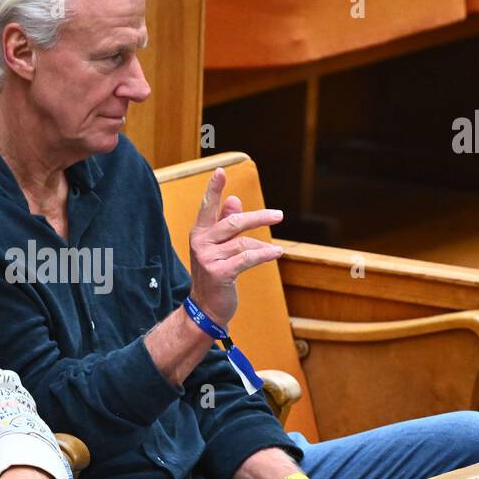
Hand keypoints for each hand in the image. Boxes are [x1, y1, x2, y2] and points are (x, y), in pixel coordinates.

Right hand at [188, 167, 283, 326]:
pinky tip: (277, 252)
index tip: (220, 171)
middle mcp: (200, 243)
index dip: (214, 189)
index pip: (207, 207)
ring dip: (262, 247)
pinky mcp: (219, 273)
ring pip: (243, 243)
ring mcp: (208, 258)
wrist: (206, 307)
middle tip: (278, 215)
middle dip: (258, 218)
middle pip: (232, 222)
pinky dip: (264, 254)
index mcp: (199, 233)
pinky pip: (247, 258)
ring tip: (273, 251)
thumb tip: (234, 199)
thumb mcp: (219, 247)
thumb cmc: (215, 273)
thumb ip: (225, 222)